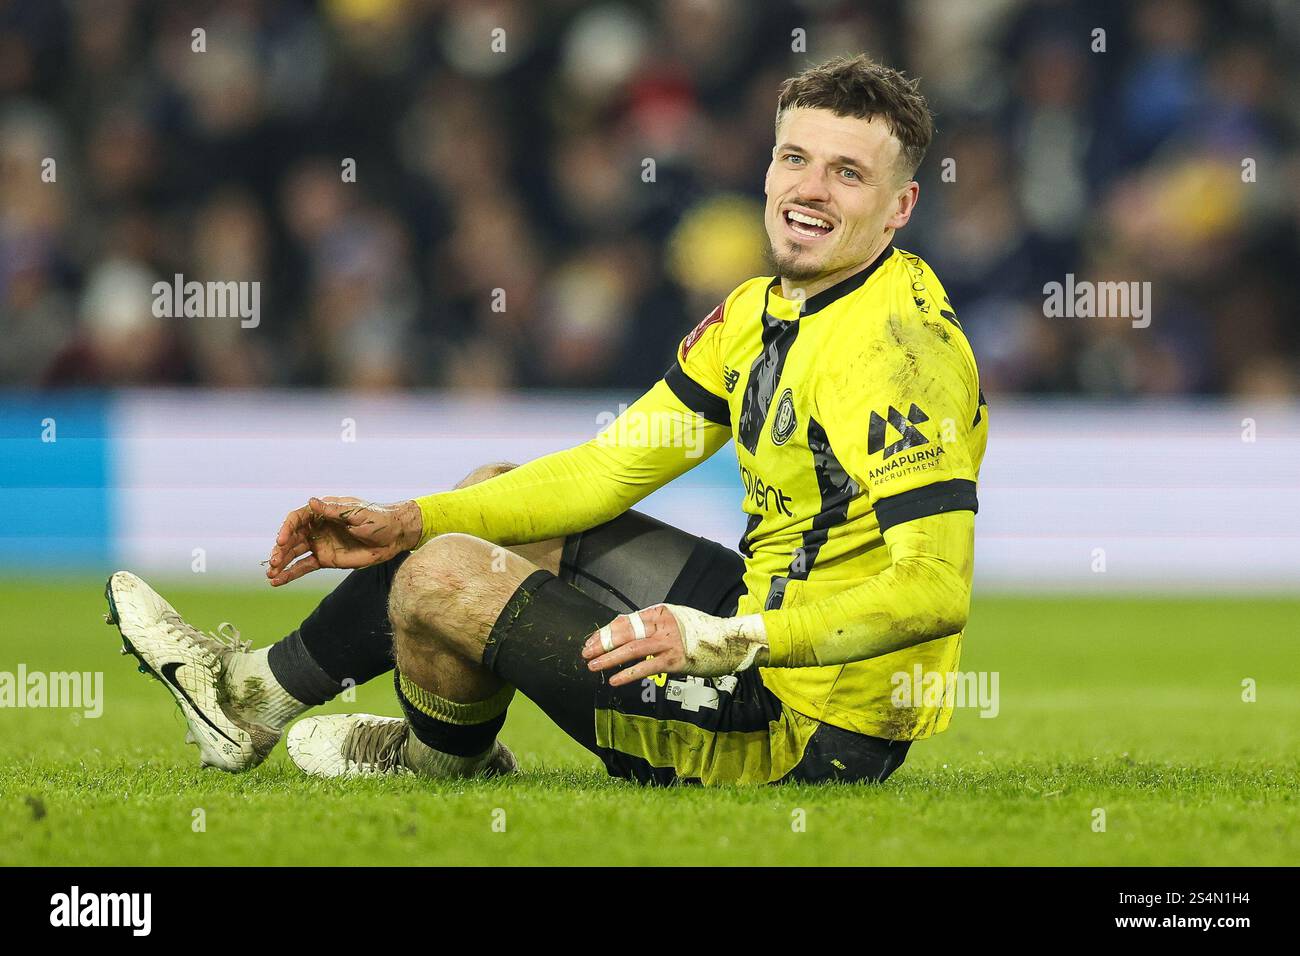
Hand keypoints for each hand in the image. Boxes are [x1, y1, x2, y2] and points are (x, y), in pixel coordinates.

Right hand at [266, 496, 422, 585]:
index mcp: (323, 511)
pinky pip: (304, 567)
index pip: (297, 518)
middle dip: (281, 549)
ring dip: (281, 562)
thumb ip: (335, 511)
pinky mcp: (325, 560)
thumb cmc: (379, 520)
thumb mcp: (358, 514)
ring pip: (294, 553)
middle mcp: (316, 527)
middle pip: (292, 537)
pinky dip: (290, 574)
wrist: (395, 537)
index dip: (286, 529)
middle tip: (274, 561)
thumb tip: (312, 501)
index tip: (281, 541)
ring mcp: (319, 544)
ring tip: (271, 574)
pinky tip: (277, 581)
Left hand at [581, 603, 768, 686]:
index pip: (626, 621)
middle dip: (603, 644)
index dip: (607, 632)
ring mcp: (669, 642)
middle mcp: (663, 624)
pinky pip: (647, 667)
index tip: (592, 641)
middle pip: (625, 633)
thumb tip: (625, 631)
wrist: (729, 641)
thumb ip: (652, 624)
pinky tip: (615, 680)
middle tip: (586, 653)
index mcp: (660, 612)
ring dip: (610, 658)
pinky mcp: (676, 660)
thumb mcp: (675, 620)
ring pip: (632, 649)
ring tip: (594, 666)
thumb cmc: (700, 632)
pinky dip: (629, 674)